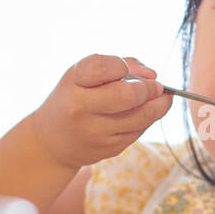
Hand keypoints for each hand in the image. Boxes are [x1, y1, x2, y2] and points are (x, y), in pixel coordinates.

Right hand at [30, 54, 172, 169]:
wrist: (52, 141)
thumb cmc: (73, 99)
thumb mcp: (82, 75)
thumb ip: (117, 65)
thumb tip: (152, 75)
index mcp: (73, 82)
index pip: (101, 67)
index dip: (121, 65)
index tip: (125, 69)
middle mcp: (81, 108)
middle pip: (127, 95)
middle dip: (149, 88)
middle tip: (156, 86)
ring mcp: (96, 132)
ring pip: (141, 116)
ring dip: (159, 105)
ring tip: (161, 97)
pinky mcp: (110, 148)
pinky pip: (140, 131)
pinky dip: (149, 119)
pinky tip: (147, 112)